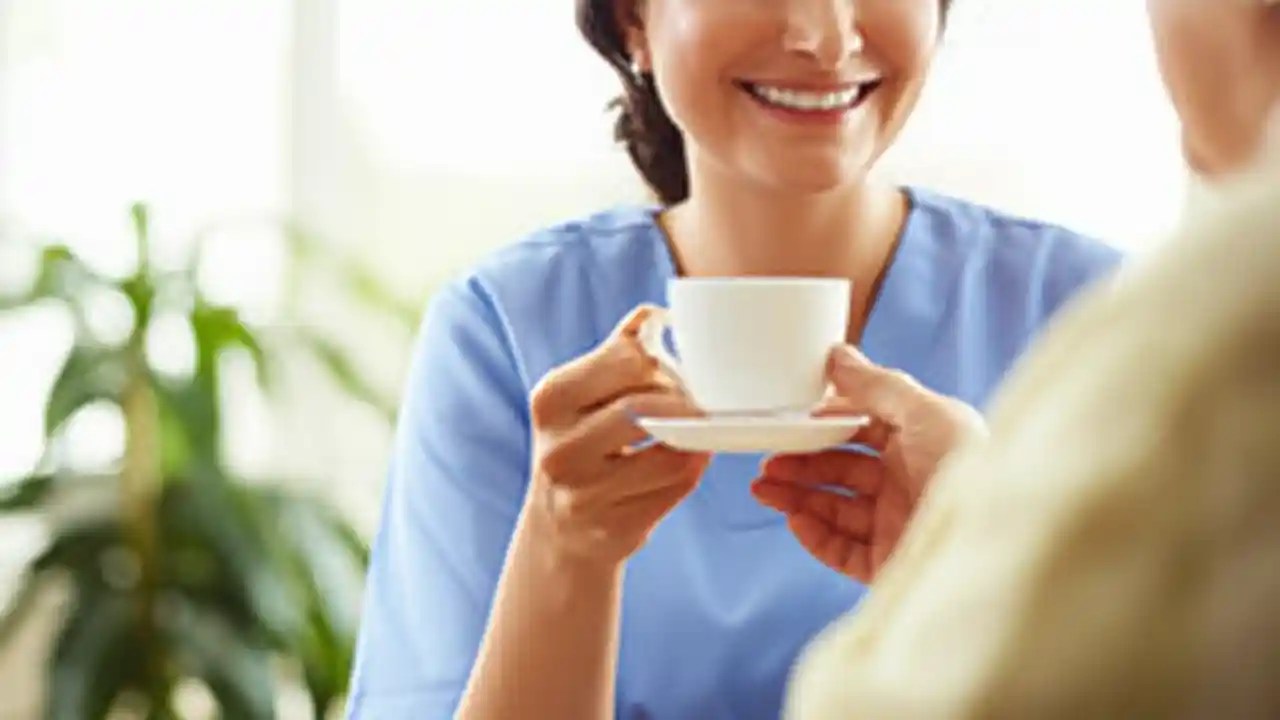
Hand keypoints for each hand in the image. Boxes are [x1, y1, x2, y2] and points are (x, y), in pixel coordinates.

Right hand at [527, 306, 710, 568]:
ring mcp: (584, 494)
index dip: (664, 361)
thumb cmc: (583, 445)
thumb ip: (617, 353)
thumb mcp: (582, 396)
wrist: (562, 529)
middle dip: (683, 400)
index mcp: (551, 398)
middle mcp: (559, 447)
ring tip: (693, 430)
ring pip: (671, 450)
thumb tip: (655, 313)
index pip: (627, 359)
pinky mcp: (615, 528)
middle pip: (648, 405)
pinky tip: (685, 460)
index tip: (675, 369)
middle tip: (695, 401)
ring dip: (694, 437)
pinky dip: (692, 467)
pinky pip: (678, 485)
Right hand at [751, 344, 984, 581]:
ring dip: (796, 496)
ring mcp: (899, 525)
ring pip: (835, 509)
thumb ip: (877, 385)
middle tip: (766, 460)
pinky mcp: (891, 565)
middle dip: (800, 463)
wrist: (996, 544)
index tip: (788, 420)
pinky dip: (814, 536)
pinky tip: (793, 518)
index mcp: (922, 441)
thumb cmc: (973, 469)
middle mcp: (910, 483)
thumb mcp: (926, 412)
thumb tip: (837, 355)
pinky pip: (842, 551)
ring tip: (762, 488)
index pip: (861, 427)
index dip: (823, 423)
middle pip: (842, 470)